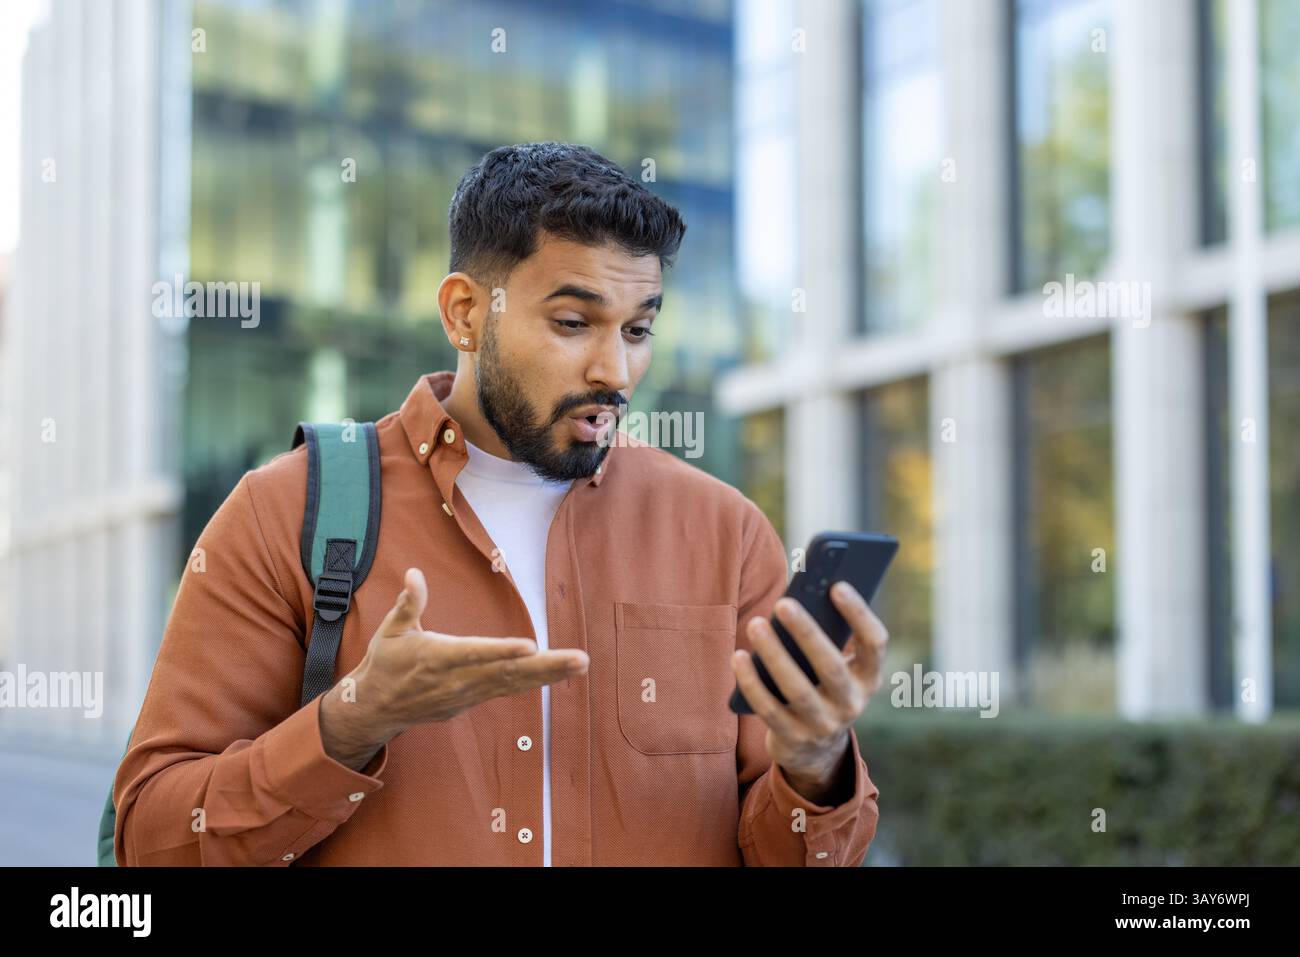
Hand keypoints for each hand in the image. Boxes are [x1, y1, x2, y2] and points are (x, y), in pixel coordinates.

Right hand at [321, 567, 588, 766]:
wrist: (377, 708)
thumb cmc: (385, 662)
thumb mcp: (391, 631)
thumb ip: (409, 603)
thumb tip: (414, 573)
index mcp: (437, 658)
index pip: (474, 653)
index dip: (501, 651)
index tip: (530, 647)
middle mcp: (458, 679)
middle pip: (507, 673)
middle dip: (546, 667)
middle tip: (580, 660)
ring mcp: (468, 694)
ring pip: (514, 683)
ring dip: (550, 674)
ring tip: (581, 664)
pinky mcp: (473, 701)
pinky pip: (509, 690)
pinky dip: (535, 682)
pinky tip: (561, 673)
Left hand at [730, 582, 887, 804]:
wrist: (815, 749)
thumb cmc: (822, 686)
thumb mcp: (836, 667)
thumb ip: (827, 637)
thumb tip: (800, 597)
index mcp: (868, 678)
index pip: (875, 643)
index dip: (859, 614)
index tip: (837, 585)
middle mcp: (852, 704)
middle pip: (831, 665)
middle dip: (807, 632)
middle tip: (783, 602)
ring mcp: (823, 725)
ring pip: (797, 689)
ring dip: (774, 654)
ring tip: (755, 624)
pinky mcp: (794, 739)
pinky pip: (768, 708)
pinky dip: (751, 682)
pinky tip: (738, 657)